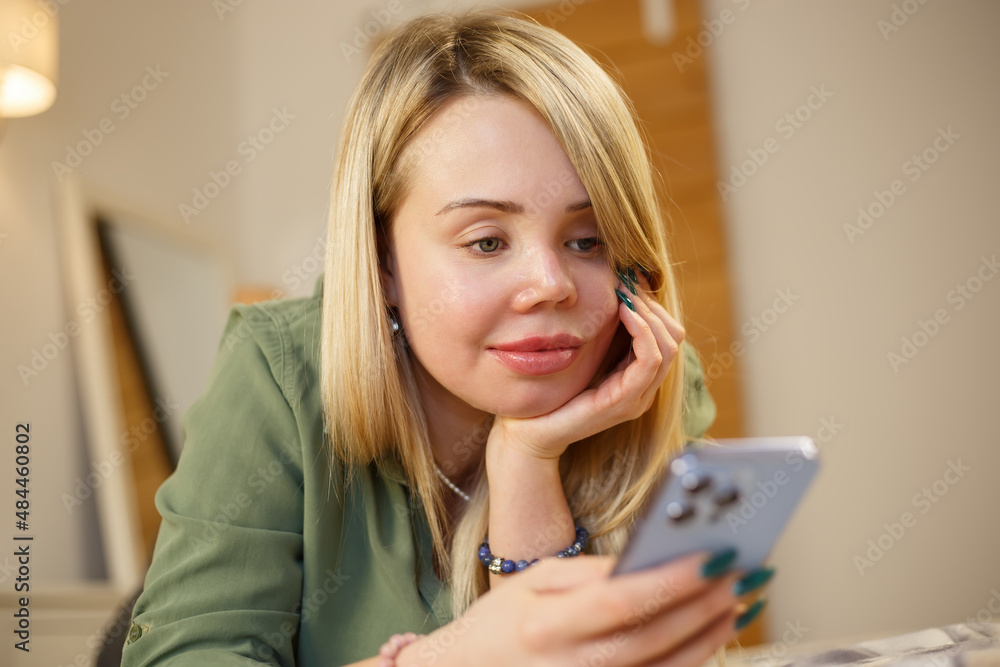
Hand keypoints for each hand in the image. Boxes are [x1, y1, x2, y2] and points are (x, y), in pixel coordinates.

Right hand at [398, 552, 751, 666]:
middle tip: (742, 572)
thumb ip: (590, 574)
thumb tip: (646, 562)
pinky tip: (713, 635)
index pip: (621, 601)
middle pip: (652, 637)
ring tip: (740, 600)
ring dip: (710, 635)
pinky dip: (692, 661)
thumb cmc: (500, 626)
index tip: (713, 555)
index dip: (671, 580)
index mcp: (546, 625)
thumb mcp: (533, 582)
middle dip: (704, 604)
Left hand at [491, 267, 684, 460]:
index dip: (651, 304)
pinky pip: (649, 361)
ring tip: (624, 294)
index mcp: (637, 378)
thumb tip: (613, 292)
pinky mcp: (625, 402)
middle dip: (652, 305)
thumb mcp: (581, 354)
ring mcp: (638, 398)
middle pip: (673, 337)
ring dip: (648, 313)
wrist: (529, 432)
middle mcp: (644, 389)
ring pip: (668, 346)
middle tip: (626, 284)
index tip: (629, 281)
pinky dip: (641, 331)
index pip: (666, 334)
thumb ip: (600, 334)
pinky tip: (624, 312)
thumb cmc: (550, 391)